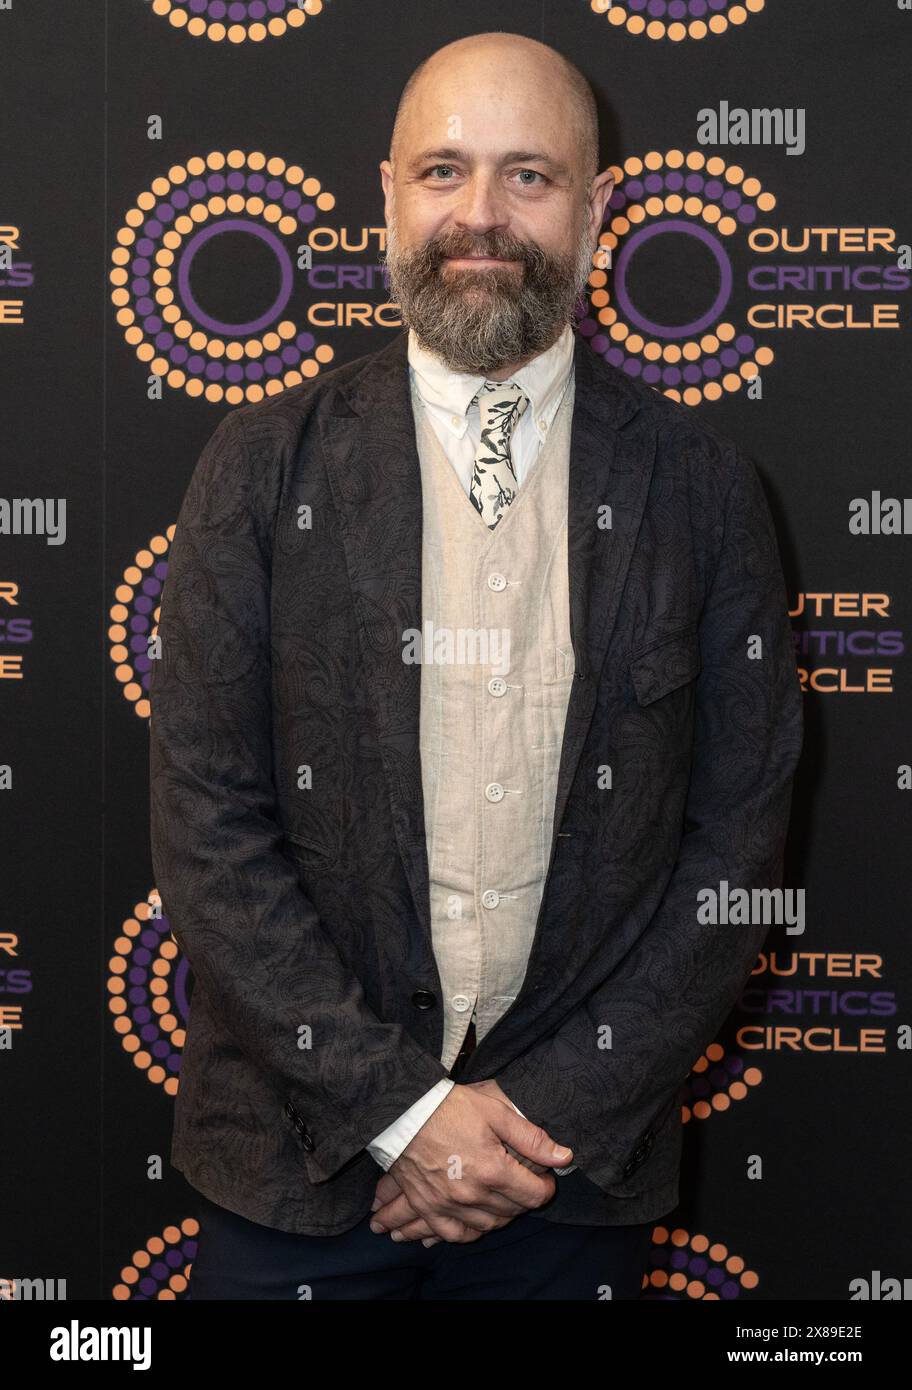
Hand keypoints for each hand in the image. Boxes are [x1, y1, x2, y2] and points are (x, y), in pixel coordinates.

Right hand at [368, 1080, 571, 1244]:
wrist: (405, 1112)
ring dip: (500, 1217)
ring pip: (486, 1226)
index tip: (545, 1179)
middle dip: (524, 1200)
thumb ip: (531, 1138)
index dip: (546, 1188)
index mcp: (493, 1170)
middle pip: (511, 1212)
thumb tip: (564, 1156)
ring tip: (503, 1202)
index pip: (533, 1195)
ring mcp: (449, 1204)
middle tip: (524, 1185)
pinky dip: (467, 1232)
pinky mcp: (428, 1206)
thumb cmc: (451, 1107)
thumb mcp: (496, 1112)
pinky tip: (473, 1222)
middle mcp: (473, 1194)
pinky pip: (453, 1234)